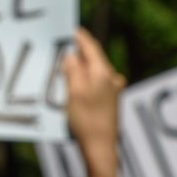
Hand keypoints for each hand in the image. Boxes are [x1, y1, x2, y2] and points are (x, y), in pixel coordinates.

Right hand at [63, 28, 124, 166]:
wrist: (100, 146)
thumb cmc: (87, 119)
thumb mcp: (74, 92)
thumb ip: (73, 70)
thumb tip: (71, 56)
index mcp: (104, 73)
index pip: (92, 48)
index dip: (81, 38)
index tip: (72, 29)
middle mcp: (112, 79)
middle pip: (93, 59)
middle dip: (78, 53)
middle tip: (63, 48)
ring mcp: (113, 91)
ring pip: (94, 72)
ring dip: (80, 68)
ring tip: (65, 68)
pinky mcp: (110, 101)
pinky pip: (95, 83)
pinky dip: (84, 80)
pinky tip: (74, 86)